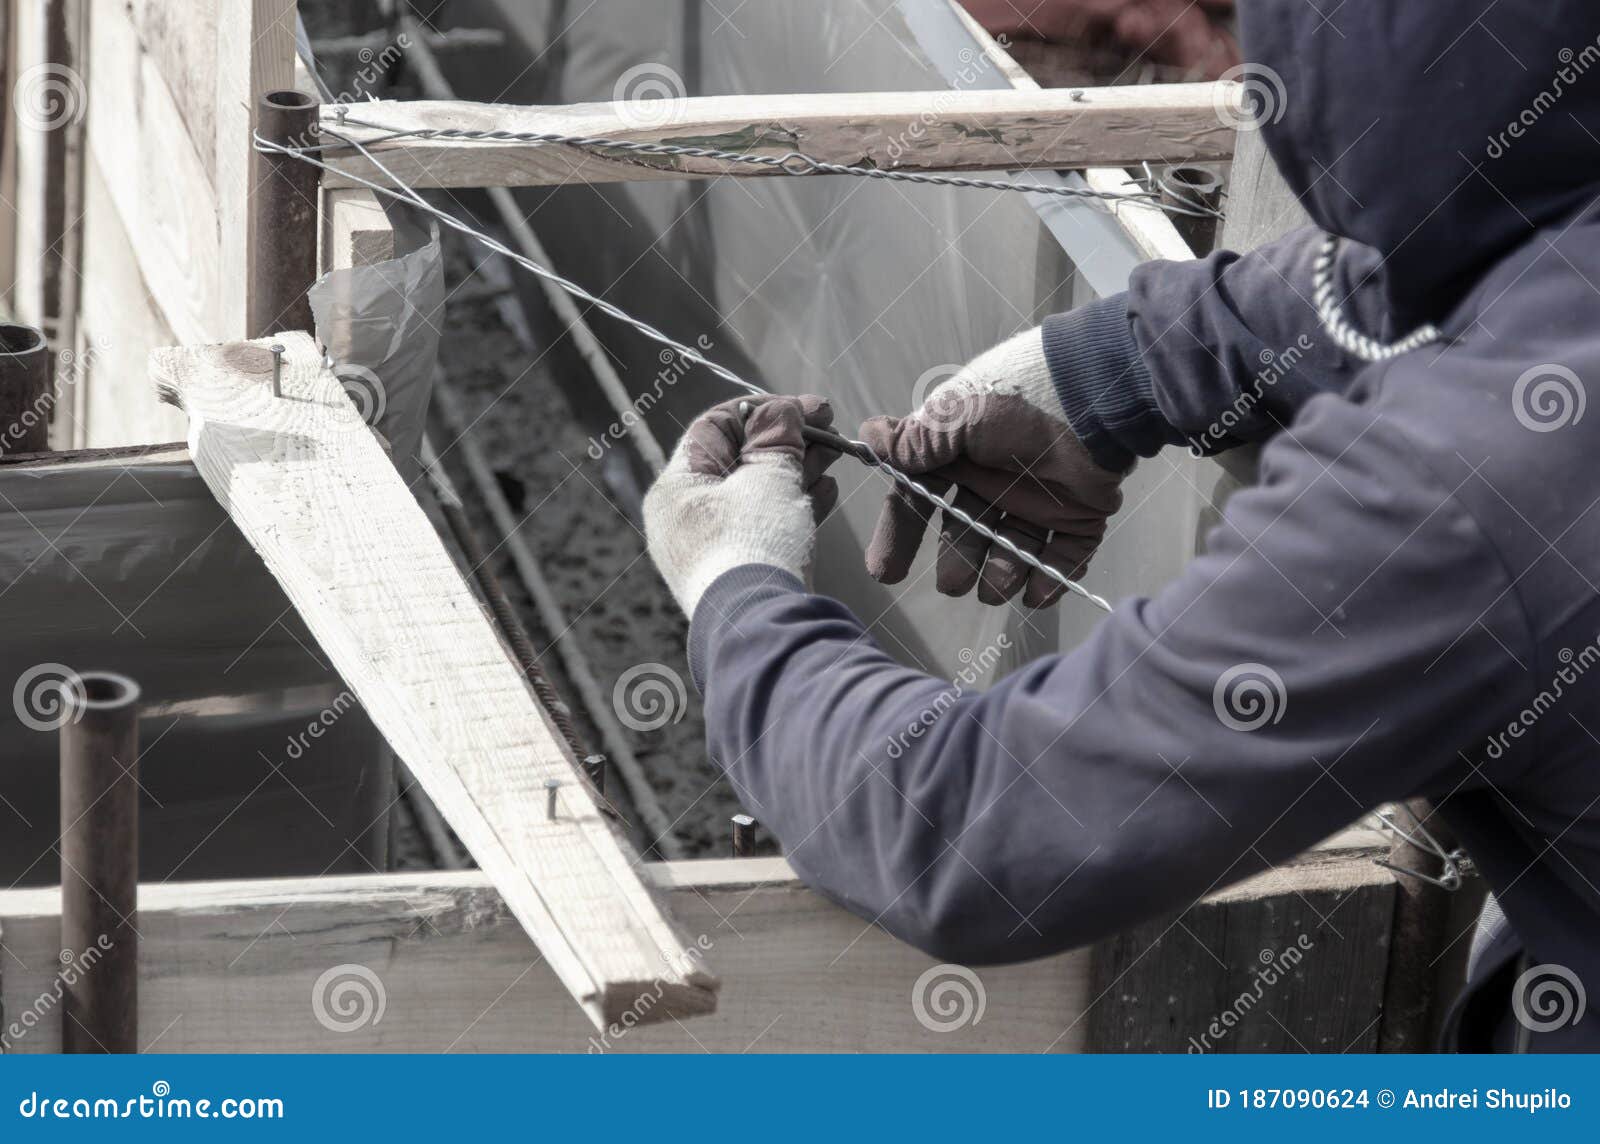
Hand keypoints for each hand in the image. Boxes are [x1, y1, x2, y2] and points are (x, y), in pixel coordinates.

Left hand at [644, 395, 838, 615]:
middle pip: (738, 460)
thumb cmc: (754, 544)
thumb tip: (783, 411)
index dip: (763, 409)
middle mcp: (686, 517)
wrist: (762, 626)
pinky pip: (766, 526)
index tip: (803, 405)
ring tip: (833, 454)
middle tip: (826, 426)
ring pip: (757, 493)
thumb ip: (777, 437)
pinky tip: (828, 490)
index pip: (715, 427)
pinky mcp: (741, 570)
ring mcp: (712, 547)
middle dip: (786, 440)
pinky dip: (795, 506)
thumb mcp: (768, 477)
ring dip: (796, 469)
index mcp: (676, 487)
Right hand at [859, 327, 1123, 607]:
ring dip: (1003, 575)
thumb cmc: (1016, 404)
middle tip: (955, 584)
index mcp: (961, 457)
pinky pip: (1064, 554)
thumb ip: (914, 441)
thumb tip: (867, 438)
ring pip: (1014, 550)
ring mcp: (1039, 500)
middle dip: (960, 563)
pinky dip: (1052, 578)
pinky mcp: (1081, 513)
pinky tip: (1038, 593)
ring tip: (998, 588)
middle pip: (969, 535)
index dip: (900, 535)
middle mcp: (996, 482)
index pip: (920, 501)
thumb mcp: (956, 418)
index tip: (886, 573)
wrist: (1092, 398)